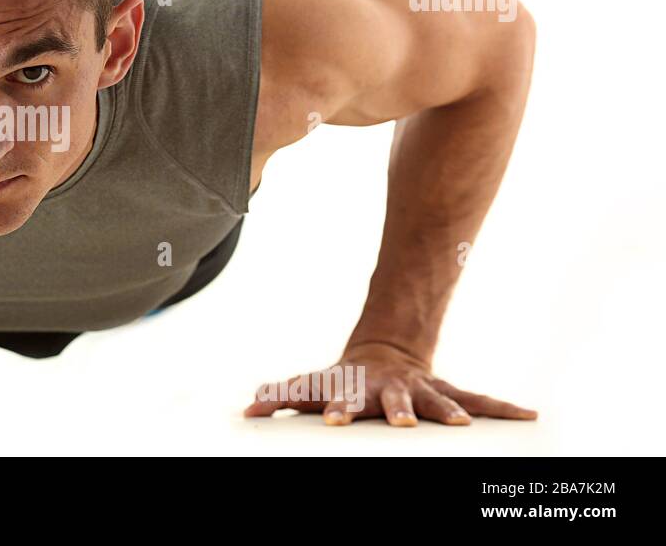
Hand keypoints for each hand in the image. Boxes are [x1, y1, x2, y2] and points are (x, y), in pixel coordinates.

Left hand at [241, 341, 537, 426]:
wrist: (384, 352)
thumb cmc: (345, 379)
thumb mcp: (314, 385)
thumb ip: (282, 396)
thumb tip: (247, 409)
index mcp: (358, 391)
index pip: (345, 402)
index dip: (339, 412)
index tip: (334, 424)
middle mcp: (392, 390)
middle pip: (394, 403)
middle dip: (398, 413)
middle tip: (403, 426)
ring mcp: (422, 390)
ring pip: (440, 401)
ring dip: (451, 412)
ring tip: (462, 425)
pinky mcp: (447, 393)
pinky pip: (480, 400)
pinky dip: (505, 407)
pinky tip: (531, 415)